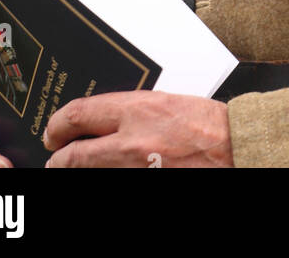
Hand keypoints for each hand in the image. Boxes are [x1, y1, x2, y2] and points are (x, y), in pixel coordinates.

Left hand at [43, 91, 232, 167]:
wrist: (235, 147)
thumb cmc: (207, 123)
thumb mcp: (163, 102)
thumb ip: (130, 111)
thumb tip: (101, 122)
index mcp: (137, 110)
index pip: (79, 115)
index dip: (58, 125)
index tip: (53, 131)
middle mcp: (132, 143)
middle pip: (74, 155)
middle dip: (59, 159)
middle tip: (55, 159)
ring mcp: (137, 171)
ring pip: (90, 173)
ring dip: (78, 172)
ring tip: (73, 169)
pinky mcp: (143, 187)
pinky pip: (113, 182)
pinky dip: (104, 179)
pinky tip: (104, 176)